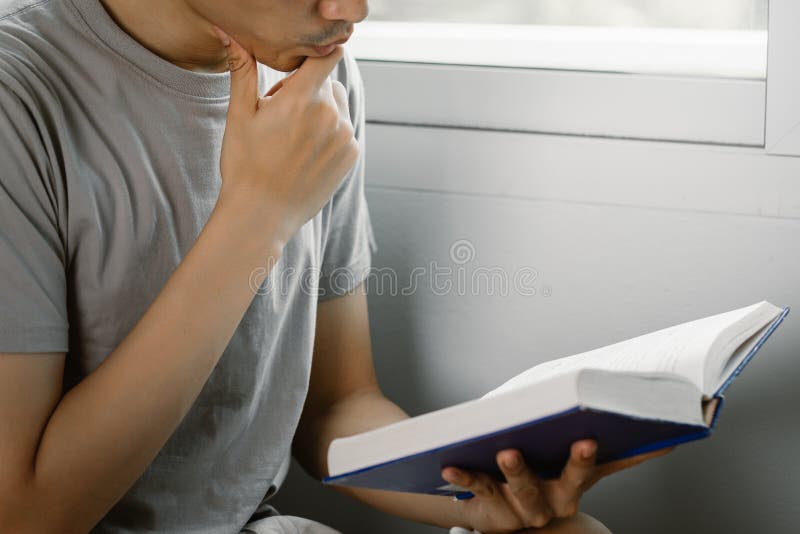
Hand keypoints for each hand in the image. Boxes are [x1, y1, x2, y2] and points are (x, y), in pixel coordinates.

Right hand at [212, 27, 357, 247]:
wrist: (262, 215)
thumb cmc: (245, 165)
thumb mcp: (240, 115)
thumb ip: (242, 69)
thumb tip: (229, 33)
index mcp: (304, 97)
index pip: (327, 55)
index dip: (316, 55)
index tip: (302, 64)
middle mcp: (332, 114)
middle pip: (328, 82)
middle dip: (308, 89)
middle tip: (281, 114)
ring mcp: (346, 137)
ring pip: (338, 107)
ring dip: (321, 112)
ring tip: (292, 137)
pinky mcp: (351, 156)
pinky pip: (345, 131)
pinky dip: (330, 134)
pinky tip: (304, 154)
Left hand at [442, 440, 671, 532]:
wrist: (490, 508)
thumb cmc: (532, 470)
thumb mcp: (563, 460)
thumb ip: (600, 447)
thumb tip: (653, 433)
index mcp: (576, 481)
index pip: (606, 464)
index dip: (629, 454)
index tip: (652, 437)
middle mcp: (557, 500)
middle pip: (571, 480)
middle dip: (581, 463)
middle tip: (586, 443)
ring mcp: (525, 507)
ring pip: (525, 487)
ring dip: (518, 470)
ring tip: (509, 452)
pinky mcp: (493, 508)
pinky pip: (479, 488)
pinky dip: (464, 478)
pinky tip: (450, 467)